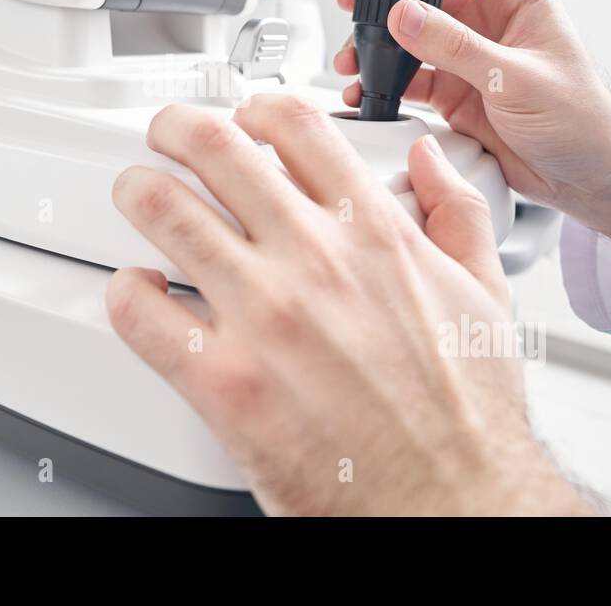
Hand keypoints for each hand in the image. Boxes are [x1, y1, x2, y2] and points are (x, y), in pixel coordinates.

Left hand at [107, 96, 591, 515]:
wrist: (450, 502)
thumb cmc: (469, 414)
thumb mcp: (485, 294)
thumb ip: (459, 212)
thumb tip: (429, 159)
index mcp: (374, 232)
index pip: (293, 124)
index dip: (253, 108)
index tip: (240, 119)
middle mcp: (314, 260)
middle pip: (211, 147)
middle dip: (174, 128)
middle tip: (163, 138)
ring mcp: (264, 316)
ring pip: (163, 211)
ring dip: (137, 191)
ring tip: (136, 196)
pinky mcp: (224, 382)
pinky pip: (139, 311)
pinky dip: (125, 290)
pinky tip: (138, 290)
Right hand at [336, 0, 610, 277]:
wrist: (586, 176)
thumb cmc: (582, 118)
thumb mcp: (517, 77)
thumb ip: (458, 47)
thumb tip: (406, 15)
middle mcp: (489, 22)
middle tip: (356, 1)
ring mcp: (467, 58)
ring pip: (410, 36)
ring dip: (378, 43)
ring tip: (355, 57)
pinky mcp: (453, 94)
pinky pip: (408, 79)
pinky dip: (384, 84)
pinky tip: (369, 91)